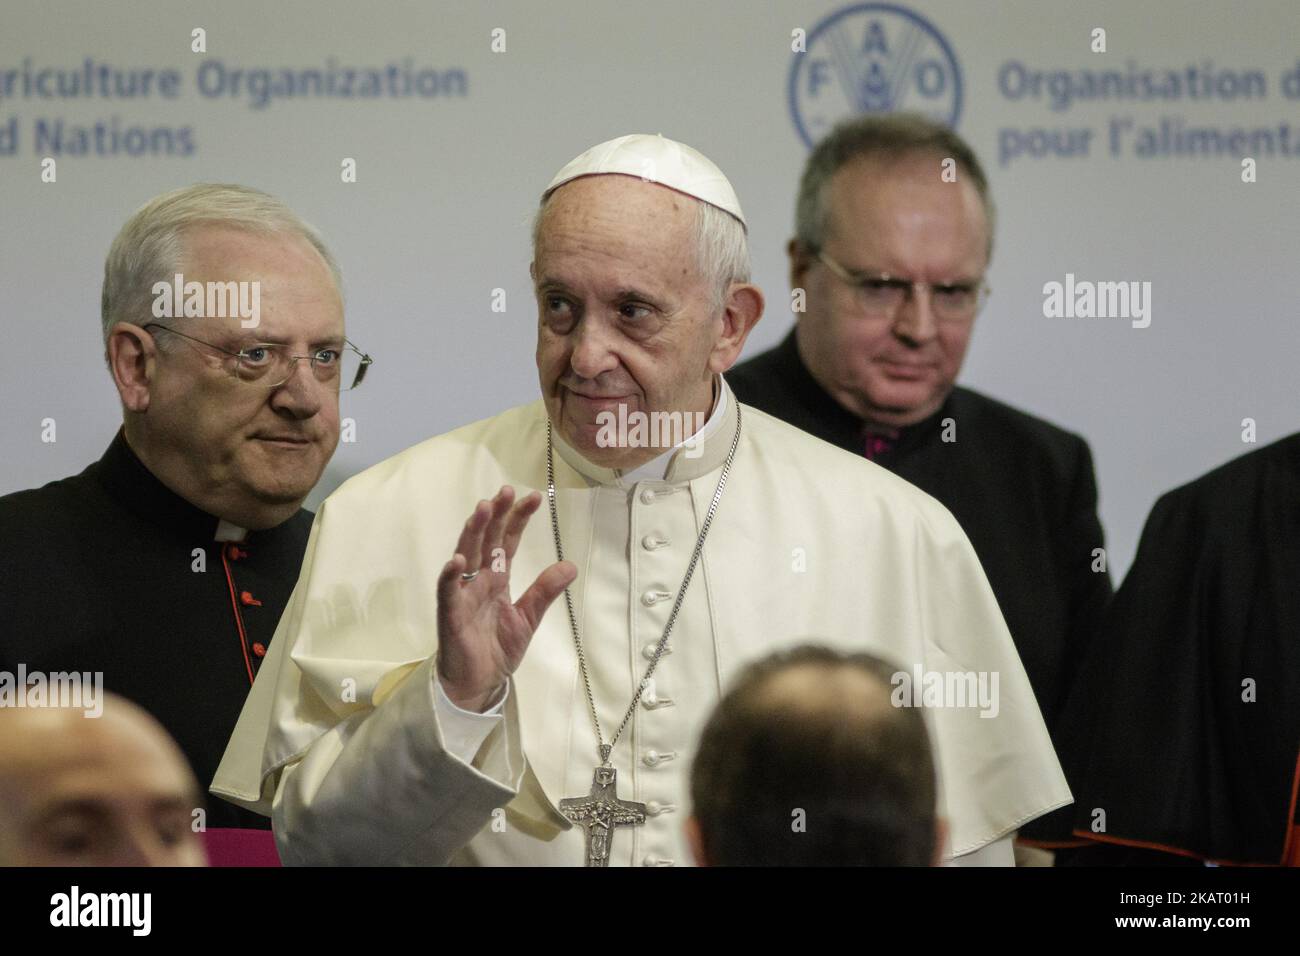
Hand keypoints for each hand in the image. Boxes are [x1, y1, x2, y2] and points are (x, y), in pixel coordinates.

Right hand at [435, 486, 576, 711]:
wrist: (479, 683)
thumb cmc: (497, 649)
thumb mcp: (528, 617)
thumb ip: (544, 591)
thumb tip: (570, 565)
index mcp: (497, 578)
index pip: (508, 541)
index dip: (518, 519)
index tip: (533, 497)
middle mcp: (477, 580)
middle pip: (486, 540)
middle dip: (495, 515)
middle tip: (506, 491)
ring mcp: (462, 594)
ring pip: (466, 556)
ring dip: (473, 533)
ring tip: (483, 509)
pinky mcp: (450, 615)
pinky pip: (448, 592)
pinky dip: (450, 576)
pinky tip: (457, 560)